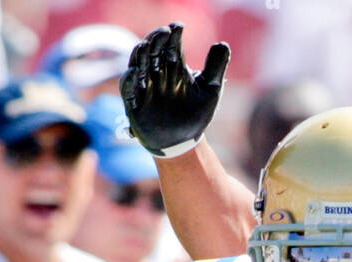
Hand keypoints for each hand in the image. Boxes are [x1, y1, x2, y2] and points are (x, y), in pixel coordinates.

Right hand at [120, 23, 229, 157]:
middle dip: (157, 40)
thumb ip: (215, 68)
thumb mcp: (210, 91)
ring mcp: (144, 88)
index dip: (173, 35)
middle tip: (164, 32)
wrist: (183, 144)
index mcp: (173, 68)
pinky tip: (135, 72)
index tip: (179, 27)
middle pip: (153, 51)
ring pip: (138, 65)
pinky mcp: (134, 104)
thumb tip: (223, 44)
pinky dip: (129, 81)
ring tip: (146, 45)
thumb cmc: (195, 116)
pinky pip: (128, 90)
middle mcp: (157, 74)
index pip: (170, 46)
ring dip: (141, 54)